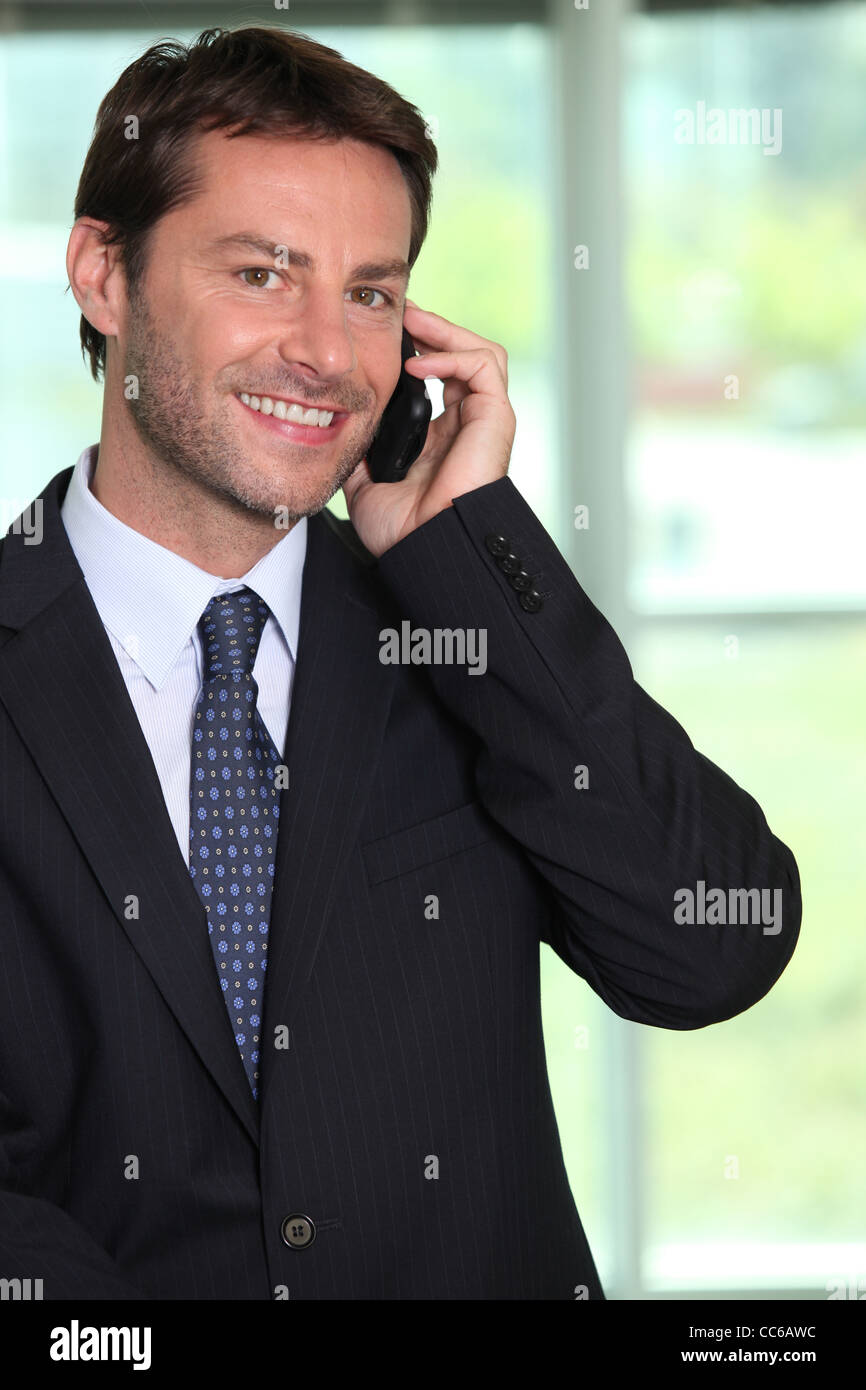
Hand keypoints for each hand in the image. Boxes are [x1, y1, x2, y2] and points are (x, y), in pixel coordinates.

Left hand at [341, 302, 514, 557]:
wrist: (422, 546)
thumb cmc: (401, 528)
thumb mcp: (365, 483)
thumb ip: (358, 452)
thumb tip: (336, 430)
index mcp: (443, 438)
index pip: (441, 376)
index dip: (418, 350)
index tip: (387, 337)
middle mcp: (468, 425)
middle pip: (463, 357)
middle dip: (434, 330)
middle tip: (402, 315)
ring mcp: (485, 421)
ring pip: (481, 353)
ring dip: (447, 332)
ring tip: (415, 323)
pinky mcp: (496, 419)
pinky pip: (484, 367)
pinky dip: (453, 355)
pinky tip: (419, 363)